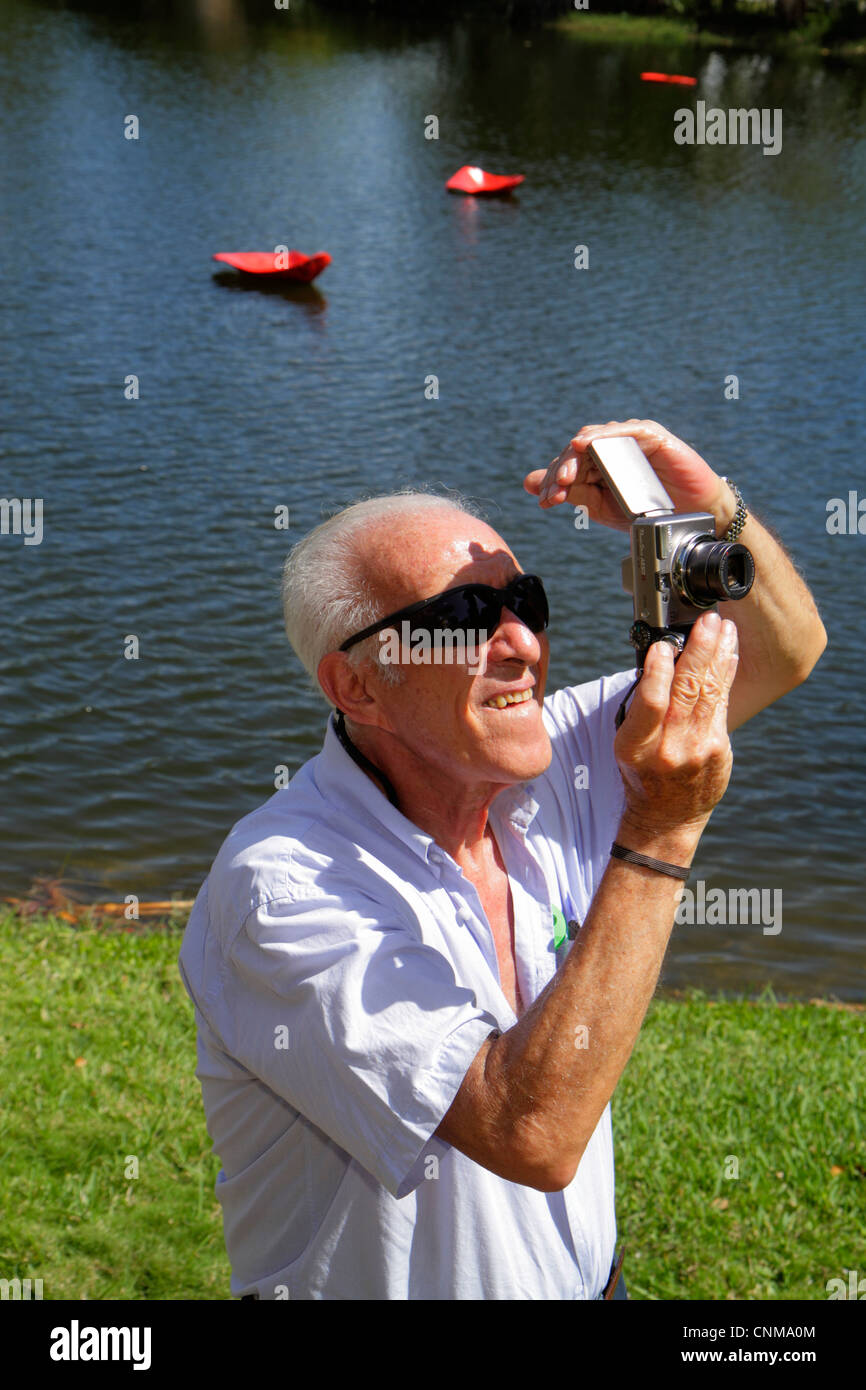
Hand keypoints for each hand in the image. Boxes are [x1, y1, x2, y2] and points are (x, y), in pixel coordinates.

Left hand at [523, 419, 734, 533]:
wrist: (690, 516)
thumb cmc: (648, 510)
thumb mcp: (602, 506)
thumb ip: (569, 492)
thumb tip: (528, 482)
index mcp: (596, 463)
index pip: (566, 466)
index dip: (552, 482)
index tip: (544, 502)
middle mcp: (609, 447)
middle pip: (576, 452)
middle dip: (560, 472)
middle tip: (552, 492)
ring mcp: (628, 439)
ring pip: (593, 439)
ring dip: (575, 457)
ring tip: (564, 477)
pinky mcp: (649, 434)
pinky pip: (622, 431)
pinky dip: (602, 436)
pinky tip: (586, 444)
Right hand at [614, 612, 738, 846]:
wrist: (667, 816)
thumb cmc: (642, 773)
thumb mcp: (628, 743)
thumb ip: (643, 707)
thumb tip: (660, 661)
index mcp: (637, 745)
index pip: (649, 701)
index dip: (657, 670)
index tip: (662, 645)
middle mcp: (669, 747)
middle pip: (687, 690)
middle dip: (699, 649)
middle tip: (708, 621)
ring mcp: (699, 749)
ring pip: (710, 692)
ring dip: (718, 654)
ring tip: (723, 628)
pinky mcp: (720, 749)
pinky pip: (723, 704)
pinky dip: (725, 676)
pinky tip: (729, 655)